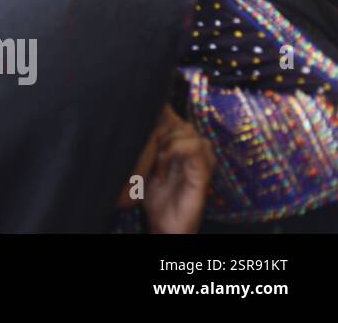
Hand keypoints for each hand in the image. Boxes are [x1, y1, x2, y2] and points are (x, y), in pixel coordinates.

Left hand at [142, 106, 215, 233]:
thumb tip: (136, 116)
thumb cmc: (152, 196)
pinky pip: (197, 149)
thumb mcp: (143, 165)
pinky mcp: (203, 176)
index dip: (162, 116)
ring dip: (169, 140)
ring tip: (156, 158)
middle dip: (162, 130)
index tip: (144, 121)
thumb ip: (145, 143)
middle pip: (183, 123)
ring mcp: (201, 163)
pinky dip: (177, 150)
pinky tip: (163, 162)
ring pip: (191, 132)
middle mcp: (195, 153)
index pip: (177, 119)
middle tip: (149, 148)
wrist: (162, 225)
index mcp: (182, 148)